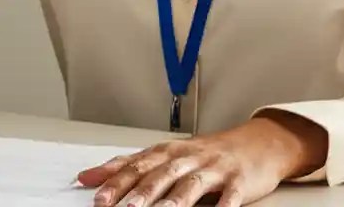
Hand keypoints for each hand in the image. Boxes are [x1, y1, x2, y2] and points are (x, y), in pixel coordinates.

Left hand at [76, 112, 326, 206]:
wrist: (257, 143)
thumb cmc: (206, 153)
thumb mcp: (166, 156)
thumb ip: (129, 167)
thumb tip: (86, 178)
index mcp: (168, 152)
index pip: (136, 166)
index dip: (115, 182)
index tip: (96, 198)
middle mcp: (188, 157)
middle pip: (160, 175)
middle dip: (139, 193)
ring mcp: (214, 169)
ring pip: (191, 184)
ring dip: (173, 201)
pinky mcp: (239, 181)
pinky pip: (230, 196)